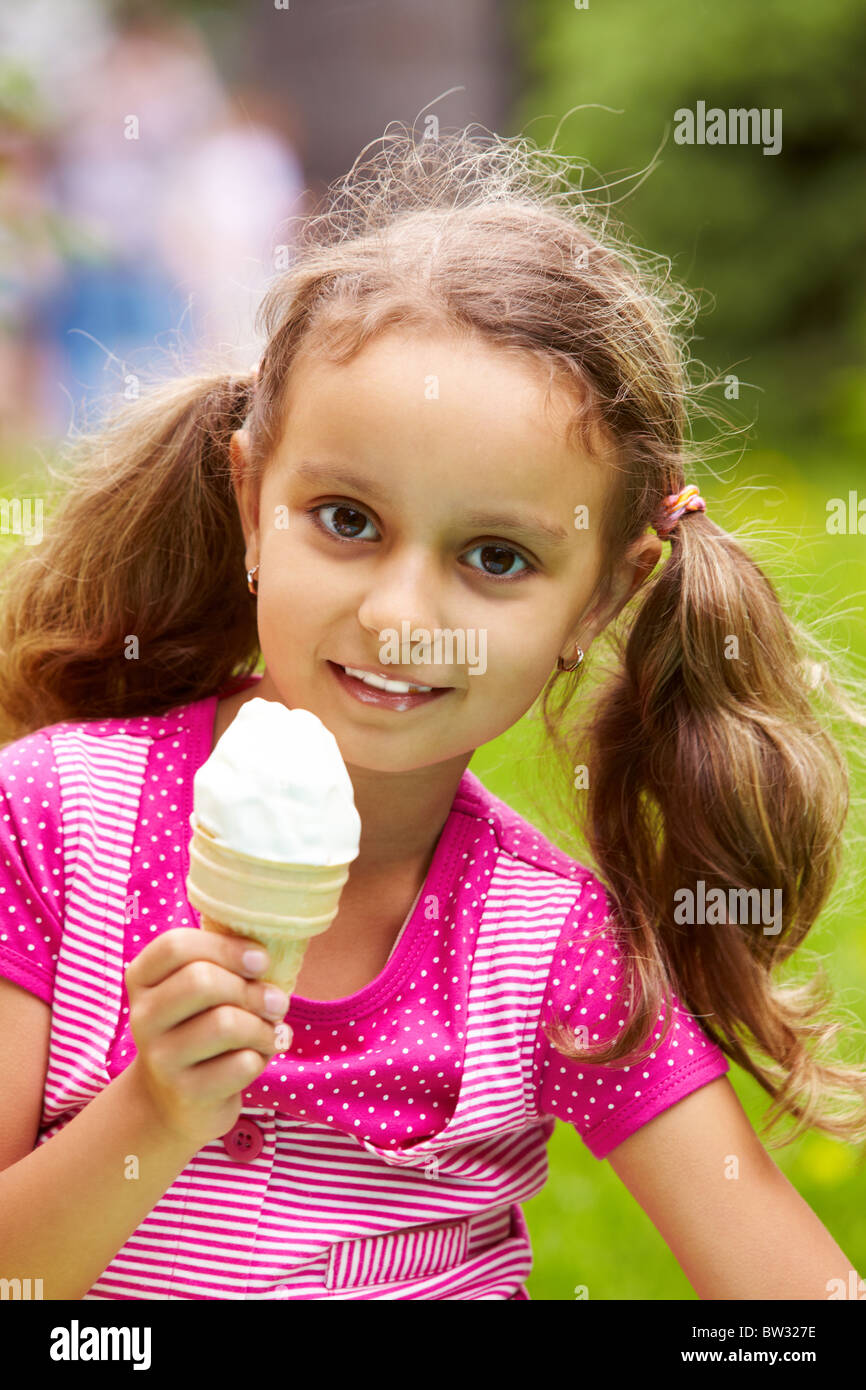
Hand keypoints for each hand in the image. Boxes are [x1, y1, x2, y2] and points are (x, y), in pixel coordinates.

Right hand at [124, 928, 290, 1149]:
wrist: (175, 1100)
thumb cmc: (200, 1027)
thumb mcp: (201, 991)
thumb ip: (224, 964)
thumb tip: (266, 957)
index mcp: (143, 978)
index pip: (176, 945)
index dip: (226, 947)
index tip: (261, 960)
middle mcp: (143, 1016)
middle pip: (201, 981)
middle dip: (252, 989)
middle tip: (275, 1002)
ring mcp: (160, 1058)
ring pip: (225, 1023)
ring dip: (262, 1027)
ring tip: (271, 1033)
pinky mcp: (185, 1093)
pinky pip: (241, 1064)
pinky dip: (261, 1058)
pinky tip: (257, 1059)